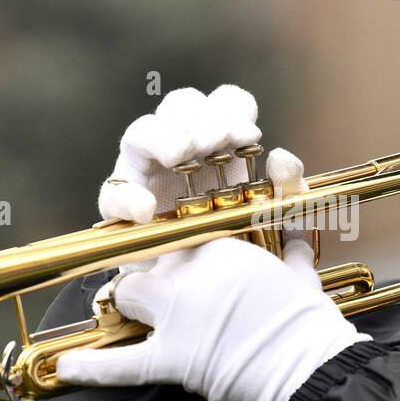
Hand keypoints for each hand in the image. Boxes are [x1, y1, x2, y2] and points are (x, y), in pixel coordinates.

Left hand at [56, 237, 370, 400]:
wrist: (314, 370)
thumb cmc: (310, 323)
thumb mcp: (300, 272)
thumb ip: (289, 245)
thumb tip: (293, 233)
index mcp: (223, 244)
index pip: (183, 234)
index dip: (185, 251)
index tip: (193, 263)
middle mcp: (194, 270)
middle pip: (152, 259)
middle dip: (158, 275)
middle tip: (178, 294)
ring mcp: (179, 313)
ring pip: (130, 293)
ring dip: (133, 303)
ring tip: (136, 313)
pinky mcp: (173, 359)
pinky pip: (121, 364)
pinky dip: (91, 368)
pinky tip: (64, 366)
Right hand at [99, 85, 303, 272]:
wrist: (203, 298)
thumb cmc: (239, 246)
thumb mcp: (272, 218)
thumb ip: (285, 189)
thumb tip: (283, 157)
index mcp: (219, 142)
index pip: (222, 102)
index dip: (234, 109)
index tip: (249, 136)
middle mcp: (179, 147)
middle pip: (180, 104)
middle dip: (200, 117)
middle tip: (217, 142)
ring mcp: (144, 171)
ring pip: (141, 131)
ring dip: (164, 136)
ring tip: (181, 156)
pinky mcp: (120, 206)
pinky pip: (114, 191)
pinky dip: (128, 196)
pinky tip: (149, 210)